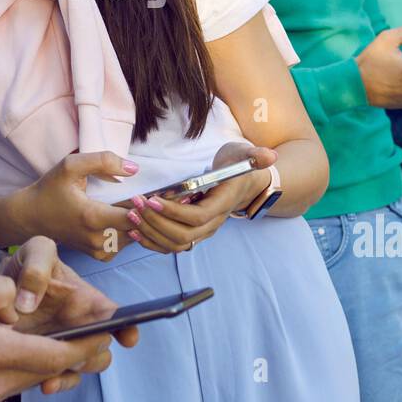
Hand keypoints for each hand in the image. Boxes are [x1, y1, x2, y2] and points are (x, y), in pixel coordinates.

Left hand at [0, 236, 138, 393]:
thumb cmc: (24, 266)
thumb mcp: (34, 251)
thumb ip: (37, 266)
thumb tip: (29, 302)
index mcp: (85, 299)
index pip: (114, 314)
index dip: (127, 326)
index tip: (128, 338)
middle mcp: (80, 324)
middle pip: (102, 347)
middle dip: (93, 354)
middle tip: (76, 351)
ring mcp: (64, 344)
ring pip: (84, 366)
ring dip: (74, 371)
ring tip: (55, 371)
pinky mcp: (45, 360)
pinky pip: (61, 378)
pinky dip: (57, 383)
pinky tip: (44, 383)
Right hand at [0, 271, 121, 401]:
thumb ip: (2, 289)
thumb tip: (18, 301)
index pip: (58, 355)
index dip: (87, 344)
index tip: (109, 334)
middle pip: (49, 370)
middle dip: (74, 353)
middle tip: (93, 334)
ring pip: (31, 378)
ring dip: (47, 360)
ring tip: (60, 338)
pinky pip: (11, 383)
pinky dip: (23, 366)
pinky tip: (18, 348)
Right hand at [15, 152, 139, 260]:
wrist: (31, 217)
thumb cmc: (50, 189)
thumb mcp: (70, 166)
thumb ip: (102, 161)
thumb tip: (134, 169)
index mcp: (92, 217)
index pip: (135, 217)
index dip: (144, 204)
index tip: (142, 193)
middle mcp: (98, 239)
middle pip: (138, 228)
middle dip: (144, 214)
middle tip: (145, 198)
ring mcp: (99, 250)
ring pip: (134, 237)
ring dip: (139, 223)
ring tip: (135, 206)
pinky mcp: (99, 255)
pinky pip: (126, 244)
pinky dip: (130, 231)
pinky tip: (123, 217)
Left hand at [124, 142, 276, 253]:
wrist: (244, 184)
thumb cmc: (241, 168)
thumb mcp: (248, 157)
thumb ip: (256, 156)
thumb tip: (269, 156)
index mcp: (222, 204)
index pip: (197, 217)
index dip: (173, 212)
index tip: (153, 199)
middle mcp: (213, 223)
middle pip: (182, 235)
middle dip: (155, 222)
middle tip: (136, 205)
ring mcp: (203, 230)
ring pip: (175, 244)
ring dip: (150, 232)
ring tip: (132, 215)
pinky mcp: (192, 232)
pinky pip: (170, 245)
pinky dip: (151, 240)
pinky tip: (135, 229)